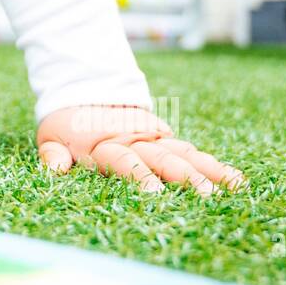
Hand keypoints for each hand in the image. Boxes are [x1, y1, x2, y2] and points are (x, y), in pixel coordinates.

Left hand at [36, 105, 246, 196]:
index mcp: (104, 144)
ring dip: (207, 169)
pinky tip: (234, 179)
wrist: (85, 90)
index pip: (123, 161)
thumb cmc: (65, 125)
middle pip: (162, 158)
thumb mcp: (50, 137)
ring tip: (233, 186)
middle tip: (205, 194)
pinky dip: (212, 164)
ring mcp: (152, 137)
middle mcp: (134, 140)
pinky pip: (189, 150)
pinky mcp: (164, 136)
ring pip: (183, 152)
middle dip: (184, 176)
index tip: (155, 193)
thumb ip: (53, 155)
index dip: (138, 176)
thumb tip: (53, 169)